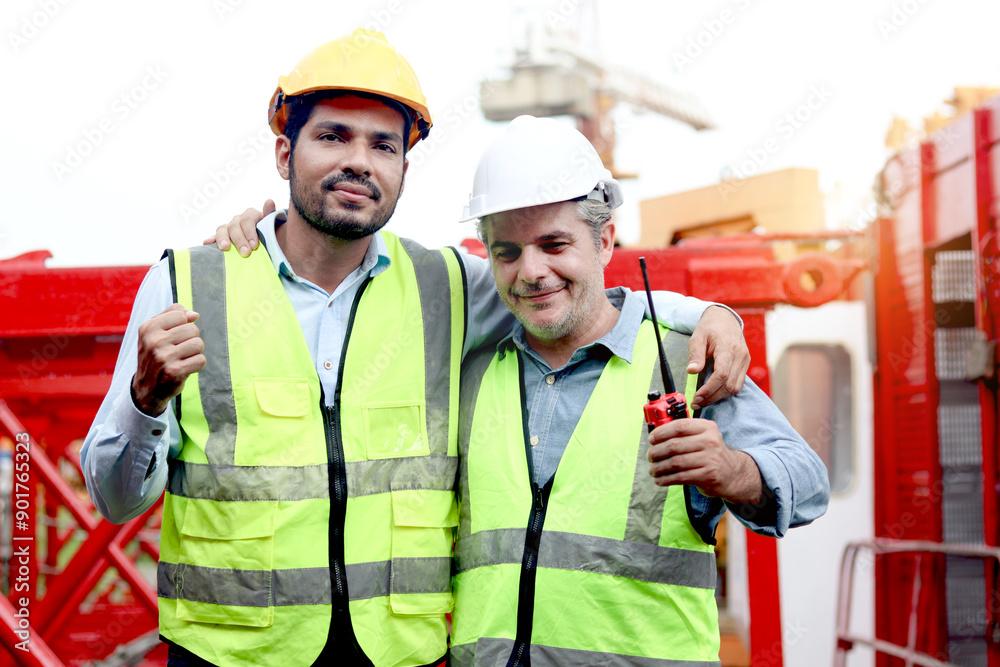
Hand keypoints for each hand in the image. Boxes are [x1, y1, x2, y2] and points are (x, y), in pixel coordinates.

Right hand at [132, 304, 206, 416]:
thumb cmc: (154, 355)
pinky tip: (184, 368)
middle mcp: (154, 341)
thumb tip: (194, 314)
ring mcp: (164, 357)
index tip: (173, 336)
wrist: (146, 388)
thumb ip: (173, 314)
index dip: (183, 325)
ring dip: (194, 352)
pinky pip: (201, 360)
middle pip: (193, 329)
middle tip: (178, 350)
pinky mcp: (175, 372)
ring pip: (198, 344)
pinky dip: (196, 364)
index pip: (181, 315)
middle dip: (190, 339)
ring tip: (181, 358)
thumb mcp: (154, 331)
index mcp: (148, 328)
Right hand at [201, 199, 274, 255]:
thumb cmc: (270, 233)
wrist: (266, 241)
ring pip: (222, 229)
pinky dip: (210, 240)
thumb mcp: (273, 224)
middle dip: (239, 240)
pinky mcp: (223, 237)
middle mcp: (238, 220)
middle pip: (235, 226)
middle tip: (245, 253)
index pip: (247, 219)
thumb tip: (269, 201)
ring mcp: (229, 228)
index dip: (250, 231)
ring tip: (225, 248)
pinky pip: (214, 237)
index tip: (254, 245)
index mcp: (251, 215)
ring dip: (222, 238)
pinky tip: (206, 243)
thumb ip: (270, 213)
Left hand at [647, 418, 761, 503]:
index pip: (679, 426)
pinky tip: (660, 480)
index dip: (661, 432)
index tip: (651, 439)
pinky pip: (681, 477)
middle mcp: (710, 441)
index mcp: (707, 428)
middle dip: (657, 452)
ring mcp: (710, 459)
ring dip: (659, 467)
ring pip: (675, 462)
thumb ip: (685, 433)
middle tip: (650, 456)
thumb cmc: (711, 454)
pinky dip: (666, 479)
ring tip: (653, 470)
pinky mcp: (708, 475)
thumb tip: (656, 435)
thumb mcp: (703, 437)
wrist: (733, 473)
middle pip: (674, 445)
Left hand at [687, 305, 749, 409]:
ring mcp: (745, 361)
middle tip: (697, 402)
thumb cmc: (710, 327)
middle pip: (729, 385)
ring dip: (719, 397)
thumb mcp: (697, 337)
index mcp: (727, 348)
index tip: (697, 396)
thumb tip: (692, 371)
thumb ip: (695, 355)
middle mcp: (740, 356)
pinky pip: (738, 384)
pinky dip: (726, 391)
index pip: (722, 374)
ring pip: (735, 388)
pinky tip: (714, 393)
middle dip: (712, 397)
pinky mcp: (745, 365)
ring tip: (704, 400)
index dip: (709, 389)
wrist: (725, 319)